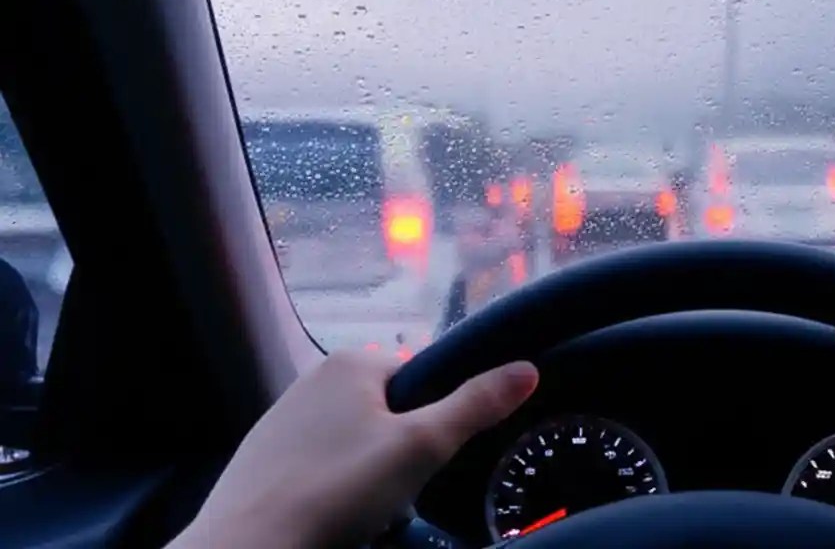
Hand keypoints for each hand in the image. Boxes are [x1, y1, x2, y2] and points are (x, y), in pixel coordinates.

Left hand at [170, 351, 537, 548]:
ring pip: (356, 445)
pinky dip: (334, 491)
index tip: (424, 460)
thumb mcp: (422, 448)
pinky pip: (322, 468)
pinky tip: (332, 518)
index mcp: (351, 360)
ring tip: (362, 511)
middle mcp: (313, 378)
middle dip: (399, 453)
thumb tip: (528, 369)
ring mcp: (282, 419)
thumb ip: (476, 406)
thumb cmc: (337, 491)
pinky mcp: (263, 460)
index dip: (432, 422)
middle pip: (388, 414)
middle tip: (395, 491)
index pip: (420, 378)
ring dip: (369, 476)